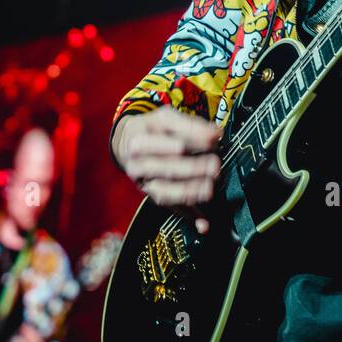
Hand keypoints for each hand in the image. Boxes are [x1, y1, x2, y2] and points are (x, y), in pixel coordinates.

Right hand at [113, 106, 221, 233]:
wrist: (126, 144)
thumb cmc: (151, 130)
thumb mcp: (165, 118)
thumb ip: (190, 124)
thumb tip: (215, 134)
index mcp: (139, 139)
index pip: (166, 140)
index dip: (193, 140)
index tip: (214, 139)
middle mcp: (138, 164)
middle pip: (166, 168)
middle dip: (192, 168)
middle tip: (214, 165)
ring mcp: (144, 183)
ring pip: (165, 192)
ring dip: (189, 192)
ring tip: (210, 189)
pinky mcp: (153, 197)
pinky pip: (171, 209)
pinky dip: (189, 216)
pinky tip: (203, 223)